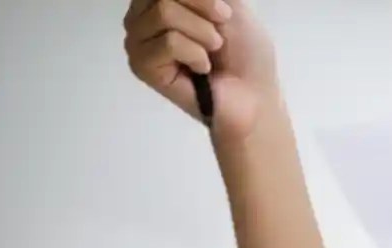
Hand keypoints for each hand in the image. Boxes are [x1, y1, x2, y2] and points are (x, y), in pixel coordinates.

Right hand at [124, 0, 277, 140]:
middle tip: (220, 34)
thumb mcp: (230, 1)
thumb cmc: (245, 51)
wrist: (253, 95)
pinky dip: (196, 55)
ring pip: (165, 14)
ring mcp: (138, 39)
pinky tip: (201, 69)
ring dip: (203, 34)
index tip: (223, 11)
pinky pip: (169, 42)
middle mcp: (142, 13)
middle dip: (204, 10)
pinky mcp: (140, 65)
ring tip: (211, 52)